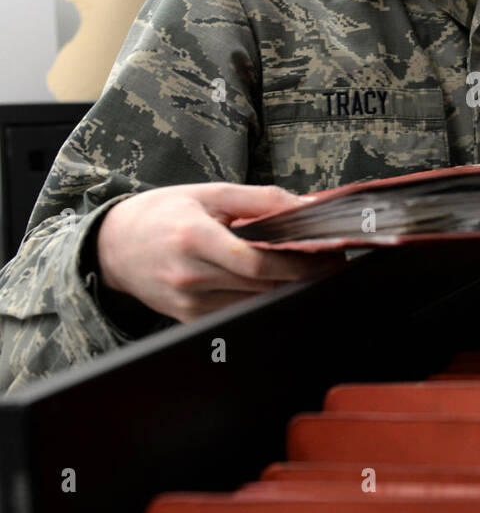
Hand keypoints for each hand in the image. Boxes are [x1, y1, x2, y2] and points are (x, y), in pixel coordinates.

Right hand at [95, 182, 344, 322]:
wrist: (114, 246)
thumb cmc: (162, 213)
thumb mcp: (209, 193)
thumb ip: (260, 199)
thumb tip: (305, 207)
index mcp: (194, 238)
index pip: (256, 262)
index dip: (298, 262)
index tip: (328, 255)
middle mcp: (190, 276)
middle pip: (262, 285)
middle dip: (302, 275)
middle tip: (331, 261)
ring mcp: (189, 303)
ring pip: (255, 302)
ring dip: (285, 288)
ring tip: (309, 269)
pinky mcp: (190, 319)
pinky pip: (238, 313)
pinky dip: (260, 299)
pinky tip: (275, 283)